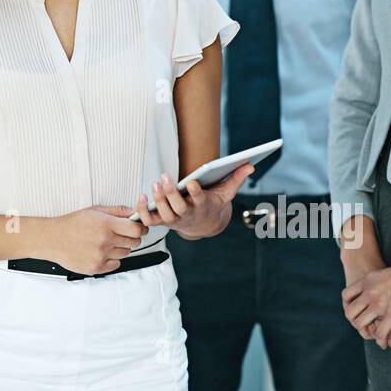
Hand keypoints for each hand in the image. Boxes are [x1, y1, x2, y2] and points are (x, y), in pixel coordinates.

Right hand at [46, 206, 147, 274]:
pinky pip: (116, 265)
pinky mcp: (96, 268)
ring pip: (125, 254)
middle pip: (134, 242)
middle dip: (131, 237)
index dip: (140, 228)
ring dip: (121, 248)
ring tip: (107, 242)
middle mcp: (104, 241)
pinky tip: (102, 252)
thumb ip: (116, 211)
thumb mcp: (94, 211)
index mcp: (105, 224)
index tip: (139, 228)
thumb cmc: (71, 224)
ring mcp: (100, 256)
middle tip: (122, 234)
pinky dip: (112, 259)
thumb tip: (132, 212)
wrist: (53, 239)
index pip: (136, 229)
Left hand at [134, 163, 255, 239]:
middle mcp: (188, 214)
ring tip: (154, 183)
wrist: (203, 225)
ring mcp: (174, 219)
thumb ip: (236, 178)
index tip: (192, 181)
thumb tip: (250, 165)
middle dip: (171, 194)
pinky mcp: (162, 221)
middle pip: (178, 208)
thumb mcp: (226, 193)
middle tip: (165, 177)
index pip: (200, 200)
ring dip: (158, 200)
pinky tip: (141, 196)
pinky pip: (150, 220)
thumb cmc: (213, 203)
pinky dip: (143, 211)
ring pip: (164, 214)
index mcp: (203, 206)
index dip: (195, 192)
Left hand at [342, 257, 390, 354]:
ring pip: (360, 324)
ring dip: (367, 333)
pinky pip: (380, 333)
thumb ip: (378, 281)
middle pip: (350, 312)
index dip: (349, 306)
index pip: (346, 296)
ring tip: (374, 336)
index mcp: (367, 280)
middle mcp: (369, 292)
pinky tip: (385, 342)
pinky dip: (381, 340)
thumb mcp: (386, 273)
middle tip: (365, 327)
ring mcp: (379, 303)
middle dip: (356, 322)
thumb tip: (378, 288)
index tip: (357, 312)